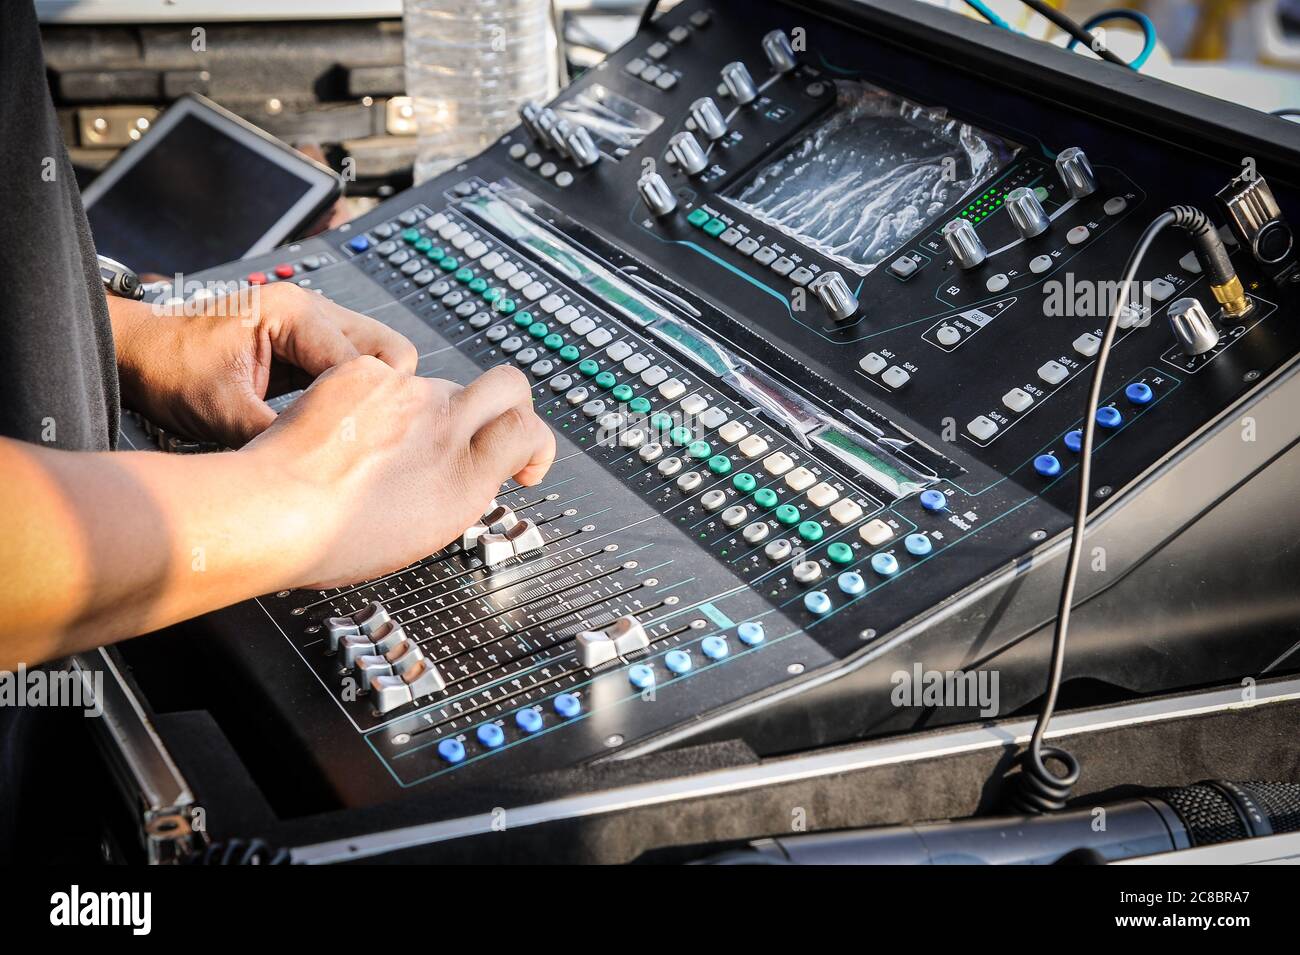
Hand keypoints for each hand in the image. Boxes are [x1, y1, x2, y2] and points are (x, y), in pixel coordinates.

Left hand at [112, 283, 417, 446]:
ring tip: (343, 431)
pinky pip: (349, 365)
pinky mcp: (305, 340)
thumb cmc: (168, 368)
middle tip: (358, 434)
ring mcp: (311, 321)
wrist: (136, 350)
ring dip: (365, 394)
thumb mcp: (224, 413)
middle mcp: (311, 308)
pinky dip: (347, 393)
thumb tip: (322, 469)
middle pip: (391, 350)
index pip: (366, 365)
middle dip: (382, 395)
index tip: (361, 448)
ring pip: (377, 356)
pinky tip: (327, 422)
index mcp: (295, 314)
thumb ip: (280, 435)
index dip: (368, 409)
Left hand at [244, 359, 555, 588]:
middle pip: (508, 386)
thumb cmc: (332, 540)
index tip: (522, 455)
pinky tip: (351, 429)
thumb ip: (458, 493)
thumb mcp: (422, 534)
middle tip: (493, 423)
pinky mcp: (366, 373)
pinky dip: (377, 398)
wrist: (271, 513)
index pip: (530, 432)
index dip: (534, 443)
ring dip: (431, 408)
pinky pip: (386, 376)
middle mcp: (445, 430)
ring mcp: (407, 395)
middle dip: (511, 401)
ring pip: (440, 386)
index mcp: (465, 481)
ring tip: (389, 446)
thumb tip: (474, 472)